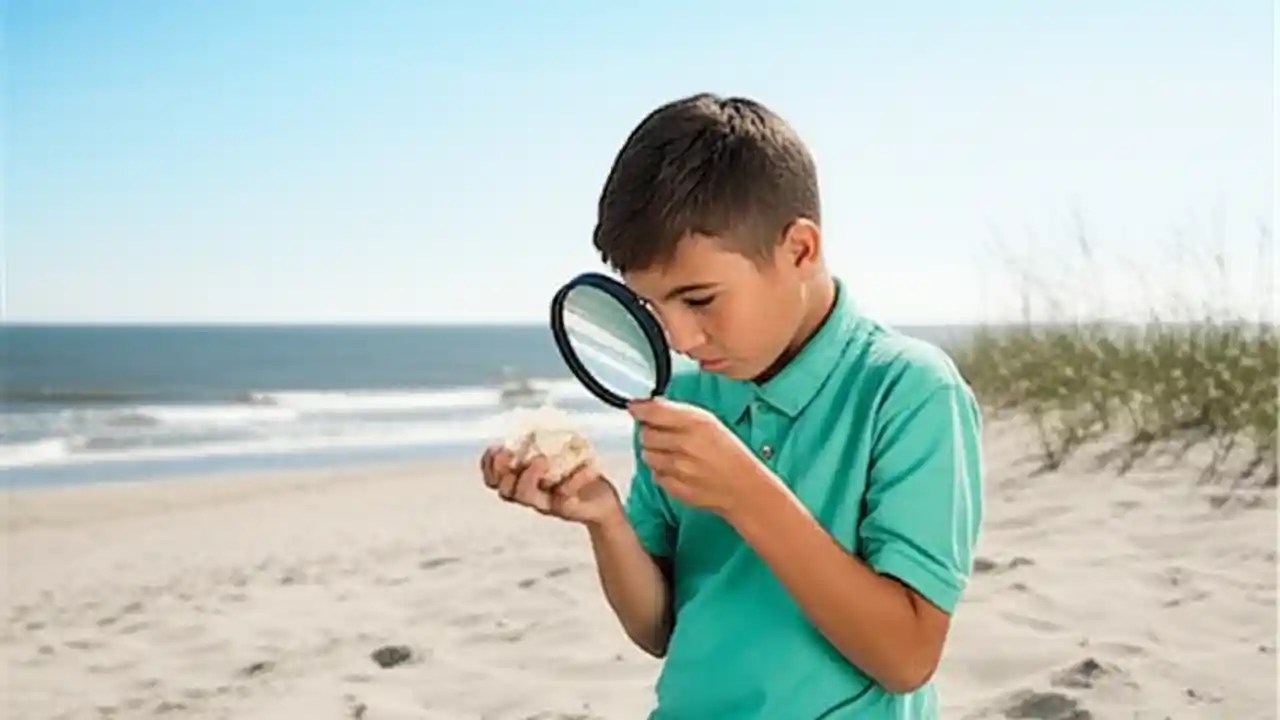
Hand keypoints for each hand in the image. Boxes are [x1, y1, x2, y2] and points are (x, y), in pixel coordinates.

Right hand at [479, 445, 623, 525]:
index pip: (494, 479)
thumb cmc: (577, 473)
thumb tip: (541, 416)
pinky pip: (564, 498)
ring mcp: (546, 504)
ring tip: (542, 459)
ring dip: (529, 476)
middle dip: (501, 471)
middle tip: (510, 453)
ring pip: (525, 497)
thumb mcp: (560, 453)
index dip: (488, 465)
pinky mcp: (565, 509)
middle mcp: (531, 496)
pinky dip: (574, 480)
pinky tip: (587, 467)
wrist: (602, 502)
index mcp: (522, 481)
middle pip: (504, 491)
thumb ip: (547, 439)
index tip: (495, 446)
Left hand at [627, 397, 777, 517]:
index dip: (639, 409)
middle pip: (645, 434)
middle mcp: (685, 444)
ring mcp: (679, 468)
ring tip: (675, 454)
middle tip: (665, 436)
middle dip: (651, 433)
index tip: (635, 408)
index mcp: (695, 423)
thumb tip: (650, 406)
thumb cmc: (729, 453)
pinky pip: (655, 475)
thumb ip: (679, 413)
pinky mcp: (675, 488)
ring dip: (655, 453)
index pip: (653, 411)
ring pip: (647, 455)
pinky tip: (680, 470)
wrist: (744, 487)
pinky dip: (662, 471)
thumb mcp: (709, 423)